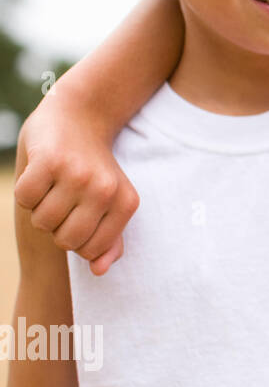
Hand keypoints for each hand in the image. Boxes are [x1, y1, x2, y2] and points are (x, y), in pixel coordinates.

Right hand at [13, 99, 137, 274]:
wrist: (81, 115)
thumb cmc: (94, 166)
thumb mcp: (112, 200)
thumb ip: (109, 237)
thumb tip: (98, 271)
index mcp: (126, 203)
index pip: (90, 250)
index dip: (75, 239)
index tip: (78, 216)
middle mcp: (105, 190)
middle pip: (65, 240)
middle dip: (56, 228)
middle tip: (62, 201)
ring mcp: (77, 175)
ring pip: (42, 221)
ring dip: (39, 209)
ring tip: (53, 186)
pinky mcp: (49, 161)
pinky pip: (24, 198)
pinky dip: (25, 191)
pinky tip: (41, 173)